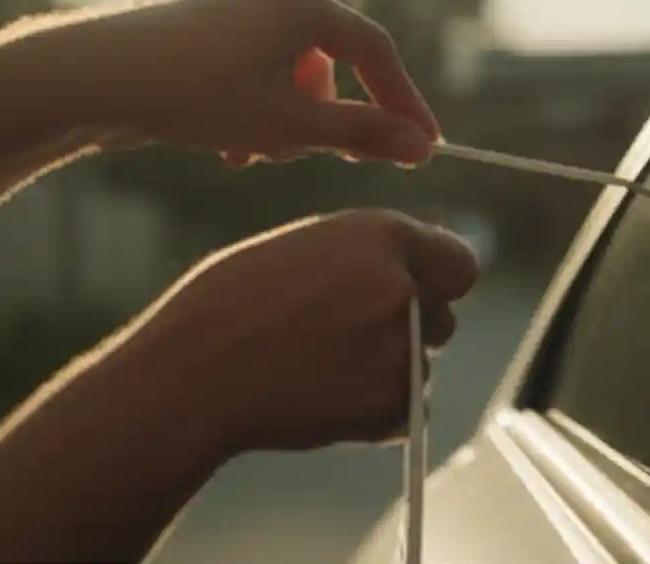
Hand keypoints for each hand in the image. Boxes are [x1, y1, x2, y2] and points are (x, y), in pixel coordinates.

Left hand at [67, 0, 438, 165]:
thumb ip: (361, 135)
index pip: (378, 51)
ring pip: (295, 84)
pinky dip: (259, 118)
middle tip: (325, 159)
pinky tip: (229, 148)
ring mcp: (243, 17)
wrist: (93, 78)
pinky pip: (262, 82)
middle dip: (328, 122)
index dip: (405, 102)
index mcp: (304, 4)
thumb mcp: (289, 125)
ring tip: (252, 154)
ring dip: (287, 128)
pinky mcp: (213, 39)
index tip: (426, 148)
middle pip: (335, 68)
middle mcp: (277, 0)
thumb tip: (421, 148)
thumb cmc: (195, 94)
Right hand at [118, 209, 477, 458]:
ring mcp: (400, 349)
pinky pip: (408, 411)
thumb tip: (408, 276)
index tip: (418, 295)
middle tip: (343, 340)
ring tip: (318, 370)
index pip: (457, 262)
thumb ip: (365, 257)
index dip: (436, 281)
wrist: (192, 374)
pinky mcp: (390, 405)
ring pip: (420, 366)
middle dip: (407, 329)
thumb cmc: (230, 303)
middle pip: (441, 317)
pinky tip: (324, 399)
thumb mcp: (305, 248)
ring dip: (388, 372)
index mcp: (380, 235)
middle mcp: (402, 287)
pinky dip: (378, 413)